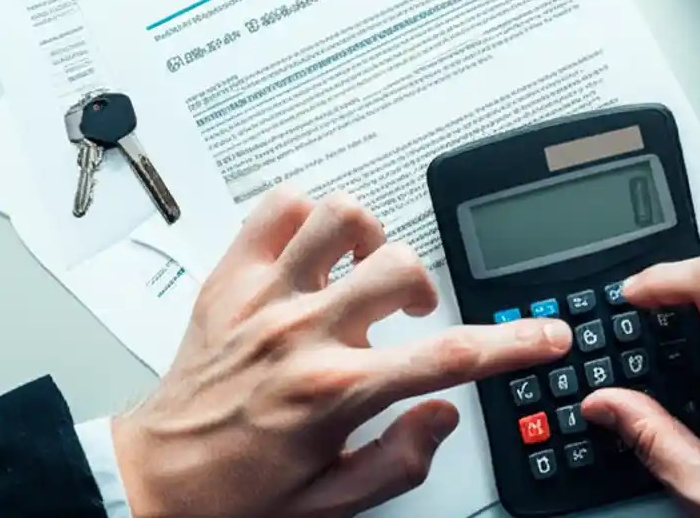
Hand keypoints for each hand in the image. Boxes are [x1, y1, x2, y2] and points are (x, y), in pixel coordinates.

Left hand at [111, 188, 571, 516]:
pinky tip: (316, 249)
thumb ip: (400, 460)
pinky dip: (307, 217)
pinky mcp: (230, 279)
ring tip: (364, 268)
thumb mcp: (332, 502)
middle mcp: (301, 335)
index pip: (448, 357)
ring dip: (370, 238)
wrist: (151, 481)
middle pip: (401, 268)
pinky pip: (276, 210)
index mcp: (334, 393)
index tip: (547, 335)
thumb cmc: (236, 493)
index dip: (513, 342)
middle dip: (425, 289)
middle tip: (413, 315)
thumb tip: (442, 414)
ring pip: (341, 218)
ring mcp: (264, 299)